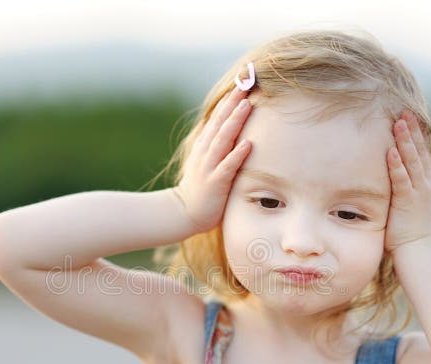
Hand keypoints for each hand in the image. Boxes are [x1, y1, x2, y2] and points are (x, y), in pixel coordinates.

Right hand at [172, 86, 253, 233]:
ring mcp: (209, 167)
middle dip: (233, 103)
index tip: (242, 83)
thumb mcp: (205, 162)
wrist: (182, 213)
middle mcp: (206, 152)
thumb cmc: (199, 189)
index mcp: (204, 146)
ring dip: (235, 121)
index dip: (229, 100)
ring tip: (247, 105)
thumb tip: (228, 129)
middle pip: (220, 123)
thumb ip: (215, 146)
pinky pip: (227, 166)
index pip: (218, 118)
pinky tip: (248, 144)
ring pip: (223, 140)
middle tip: (246, 84)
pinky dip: (237, 154)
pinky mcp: (215, 183)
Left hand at [384, 109, 430, 253]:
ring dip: (405, 141)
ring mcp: (417, 191)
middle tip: (405, 111)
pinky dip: (397, 166)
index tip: (409, 115)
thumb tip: (389, 172)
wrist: (416, 249)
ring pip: (412, 161)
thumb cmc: (407, 227)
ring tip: (399, 123)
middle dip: (412, 130)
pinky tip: (391, 153)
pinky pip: (402, 180)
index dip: (416, 133)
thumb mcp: (406, 201)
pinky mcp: (407, 201)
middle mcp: (424, 183)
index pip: (421, 152)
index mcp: (424, 181)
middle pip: (418, 151)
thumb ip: (401, 185)